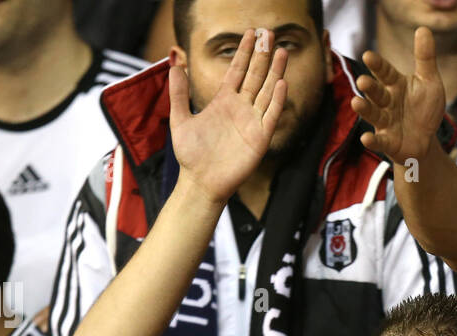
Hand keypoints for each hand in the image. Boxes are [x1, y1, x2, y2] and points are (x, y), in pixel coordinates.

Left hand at [169, 30, 287, 205]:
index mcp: (223, 101)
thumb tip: (174, 64)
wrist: (200, 182)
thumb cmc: (190, 155)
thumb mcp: (180, 119)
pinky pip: (271, 115)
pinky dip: (277, 100)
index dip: (244, 52)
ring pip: (267, 91)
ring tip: (282, 51)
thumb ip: (179, 93)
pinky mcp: (260, 138)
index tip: (251, 33)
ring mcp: (252, 122)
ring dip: (275, 72)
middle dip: (262, 55)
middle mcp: (241, 108)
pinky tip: (281, 83)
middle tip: (269, 33)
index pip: (237, 70)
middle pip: (255, 76)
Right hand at [353, 26, 446, 164]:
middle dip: (370, 87)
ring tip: (356, 103)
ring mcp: (386, 122)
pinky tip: (366, 138)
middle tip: (363, 81)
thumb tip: (423, 28)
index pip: (385, 72)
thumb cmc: (424, 109)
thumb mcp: (429, 82)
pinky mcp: (388, 142)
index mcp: (396, 85)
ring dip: (365, 109)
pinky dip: (372, 141)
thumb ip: (425, 58)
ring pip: (373, 114)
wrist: (426, 140)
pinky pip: (379, 141)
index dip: (377, 65)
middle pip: (376, 92)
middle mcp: (387, 102)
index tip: (368, 55)